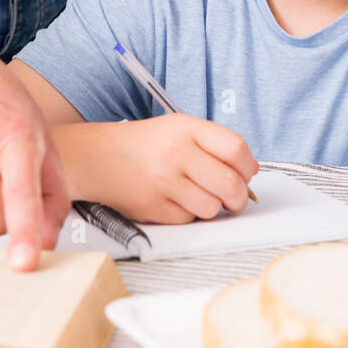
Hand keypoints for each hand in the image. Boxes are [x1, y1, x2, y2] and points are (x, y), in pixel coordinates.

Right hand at [82, 114, 258, 224]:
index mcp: (186, 127)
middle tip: (234, 197)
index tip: (245, 174)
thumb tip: (250, 171)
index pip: (236, 149)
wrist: (97, 157)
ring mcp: (163, 181)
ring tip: (196, 194)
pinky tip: (174, 200)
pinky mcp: (152, 207)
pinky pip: (188, 219)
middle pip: (230, 184)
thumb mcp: (179, 130)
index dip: (247, 167)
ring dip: (211, 206)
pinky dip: (187, 214)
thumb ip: (215, 145)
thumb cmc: (145, 144)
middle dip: (239, 196)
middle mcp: (175, 152)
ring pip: (212, 207)